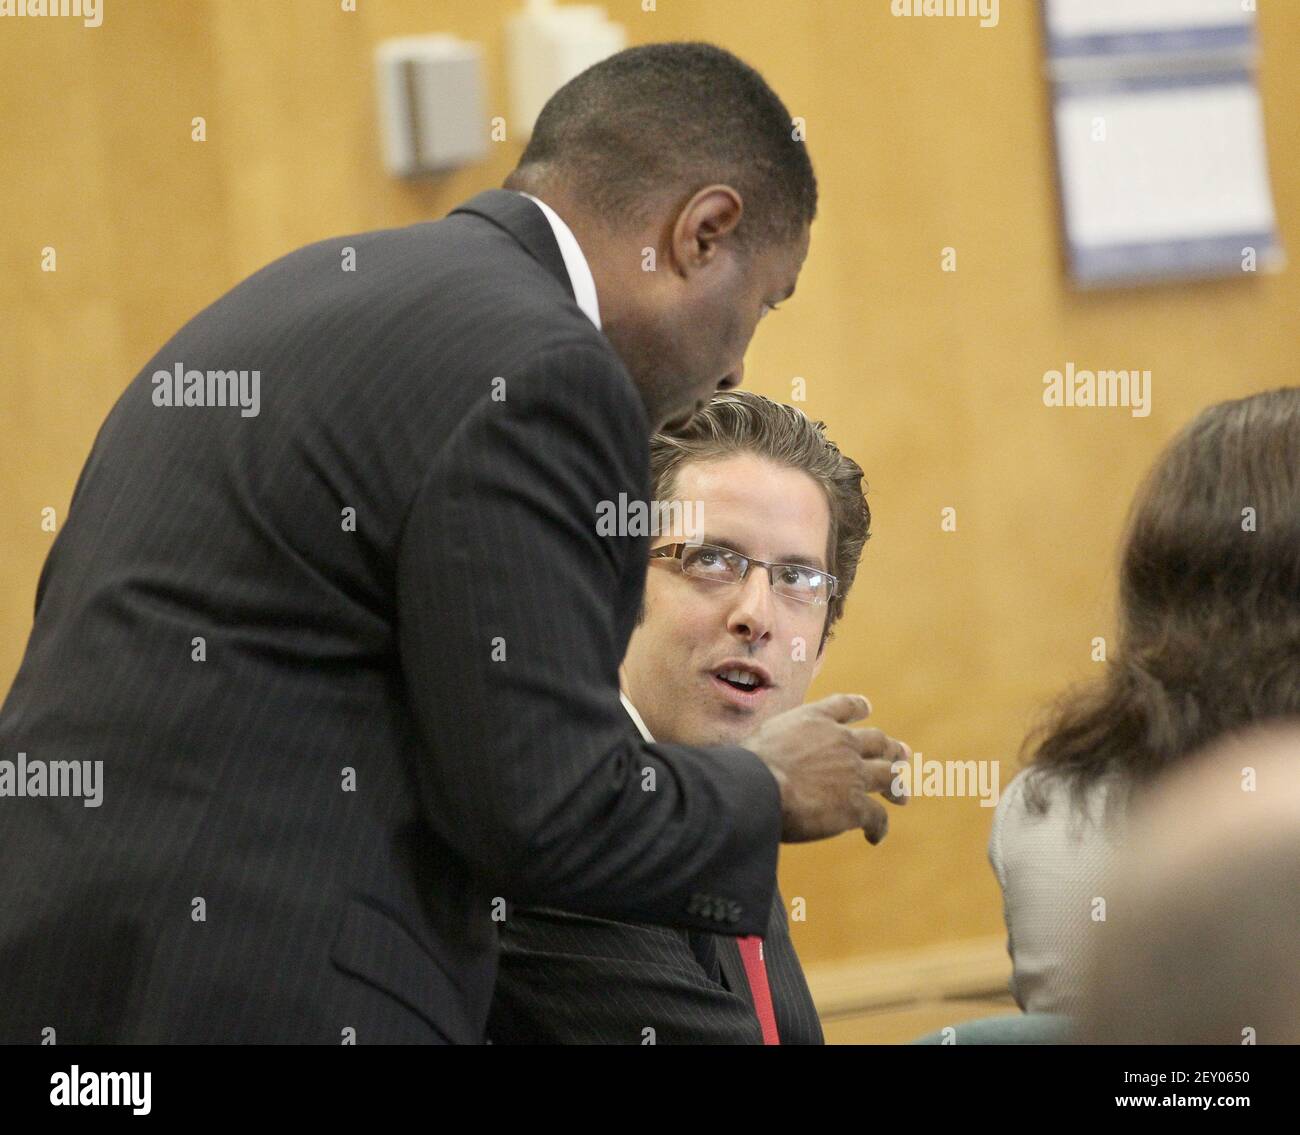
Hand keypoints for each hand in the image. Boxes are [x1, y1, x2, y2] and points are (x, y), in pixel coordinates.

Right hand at [743, 693, 908, 843]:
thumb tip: (772, 750)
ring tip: (901, 796)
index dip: (860, 708)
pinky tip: (874, 836)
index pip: (846, 706)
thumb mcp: (765, 735)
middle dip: (891, 749)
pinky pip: (877, 816)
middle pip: (877, 741)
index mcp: (817, 720)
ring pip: (887, 776)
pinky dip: (878, 827)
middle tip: (903, 754)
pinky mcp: (855, 805)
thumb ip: (782, 739)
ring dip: (896, 787)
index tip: (868, 708)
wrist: (756, 787)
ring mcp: (853, 773)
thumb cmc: (748, 764)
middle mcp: (841, 741)